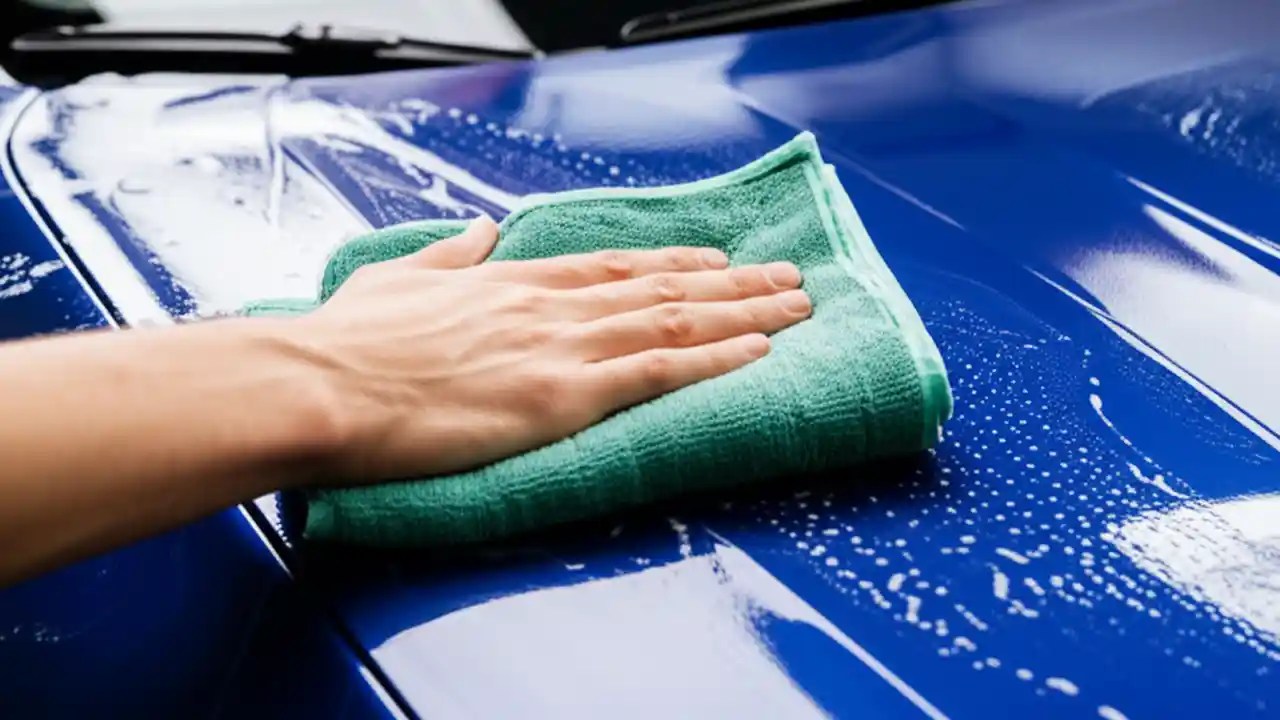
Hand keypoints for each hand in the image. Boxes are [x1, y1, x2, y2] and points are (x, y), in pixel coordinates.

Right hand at [290, 216, 810, 483]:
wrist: (322, 386)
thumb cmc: (346, 344)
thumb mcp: (398, 278)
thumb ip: (449, 256)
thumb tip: (479, 233)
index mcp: (512, 282)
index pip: (614, 267)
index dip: (674, 263)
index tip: (716, 260)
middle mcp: (550, 305)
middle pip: (662, 288)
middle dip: (733, 284)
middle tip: (787, 278)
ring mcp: (561, 346)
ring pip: (676, 322)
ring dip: (744, 314)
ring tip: (795, 306)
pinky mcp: (564, 395)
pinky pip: (659, 372)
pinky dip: (715, 359)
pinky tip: (756, 352)